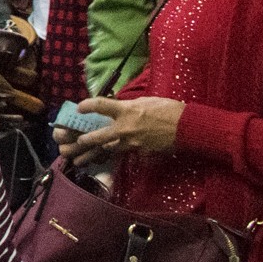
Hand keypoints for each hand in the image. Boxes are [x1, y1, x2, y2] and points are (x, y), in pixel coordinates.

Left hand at [58, 95, 183, 163]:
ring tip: (79, 159)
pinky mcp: (140, 152)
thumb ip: (128, 106)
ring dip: (94, 154)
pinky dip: (114, 155)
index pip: (101, 105)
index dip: (88, 106)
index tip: (79, 108)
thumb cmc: (168, 109)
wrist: (186, 127)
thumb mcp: (145, 101)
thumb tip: (119, 108)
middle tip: (76, 142)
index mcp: (126, 110)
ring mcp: (132, 142)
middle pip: (99, 136)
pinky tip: (105, 159)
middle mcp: (125, 128)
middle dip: (85, 140)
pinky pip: (123, 153)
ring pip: (109, 149)